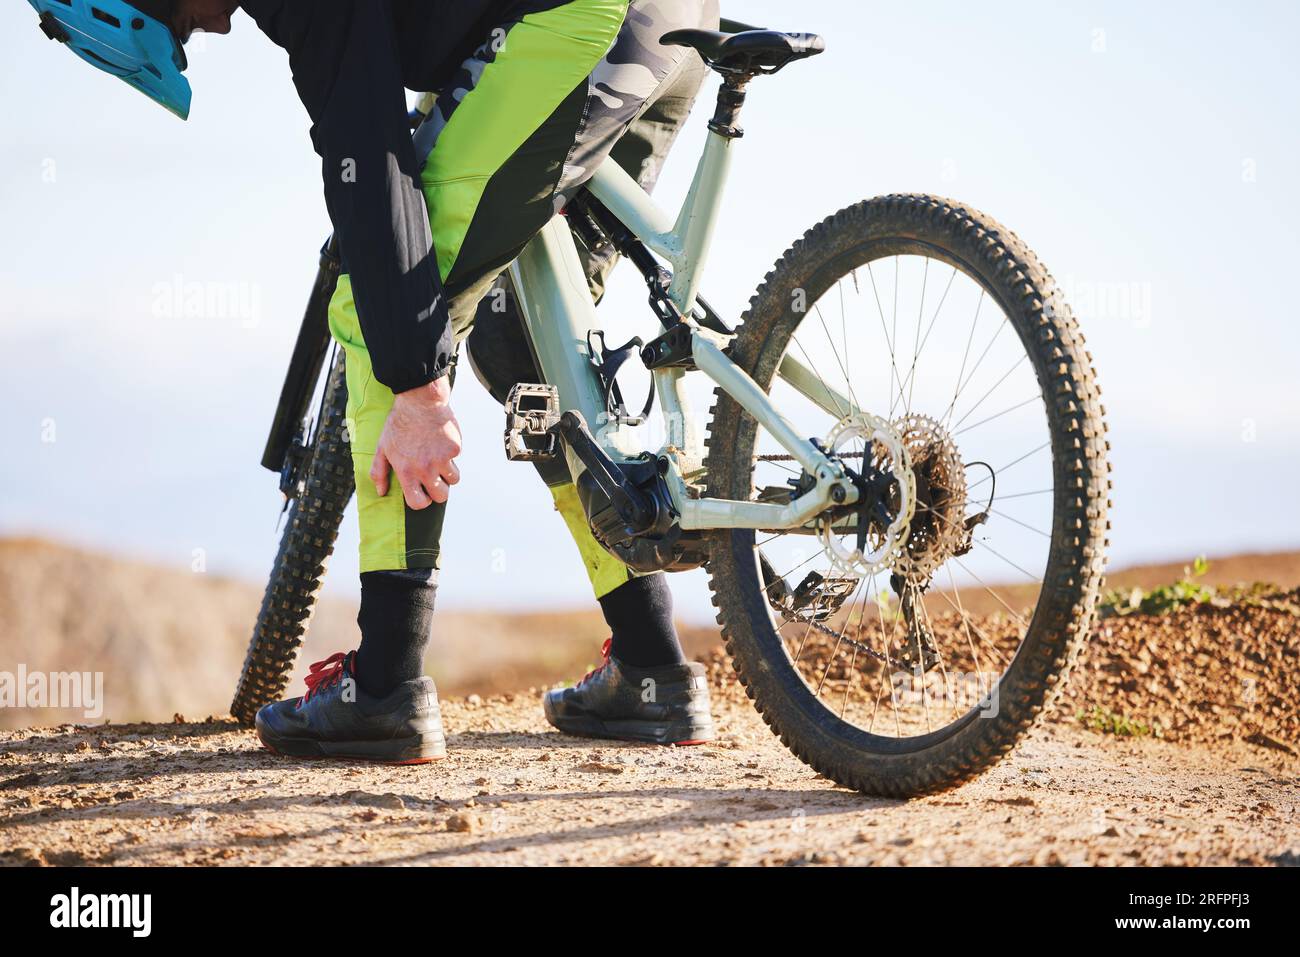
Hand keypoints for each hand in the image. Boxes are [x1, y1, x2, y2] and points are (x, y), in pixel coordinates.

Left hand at [370, 376, 461, 508]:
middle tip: (434, 477)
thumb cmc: (399, 424)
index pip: (419, 503)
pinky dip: (451, 453)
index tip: (422, 492)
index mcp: (406, 472)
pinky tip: (441, 440)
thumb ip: (379, 472)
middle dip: (439, 490)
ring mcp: (442, 459)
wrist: (419, 401)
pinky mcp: (454, 448)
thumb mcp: (383, 447)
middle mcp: (425, 469)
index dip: (422, 500)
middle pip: (441, 496)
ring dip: (448, 472)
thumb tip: (381, 492)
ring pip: (454, 480)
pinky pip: (457, 459)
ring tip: (438, 457)